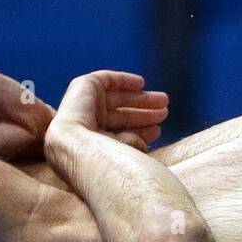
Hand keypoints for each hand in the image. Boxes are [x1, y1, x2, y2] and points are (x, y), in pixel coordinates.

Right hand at [49, 70, 166, 149]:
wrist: (76, 148)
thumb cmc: (100, 162)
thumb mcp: (123, 157)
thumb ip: (132, 147)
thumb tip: (145, 146)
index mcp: (92, 144)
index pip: (119, 135)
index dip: (140, 132)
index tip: (158, 130)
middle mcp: (85, 125)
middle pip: (119, 116)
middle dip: (143, 114)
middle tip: (165, 112)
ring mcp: (82, 106)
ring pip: (115, 99)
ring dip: (139, 99)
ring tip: (163, 101)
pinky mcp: (82, 87)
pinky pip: (105, 79)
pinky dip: (123, 80)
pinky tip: (141, 84)